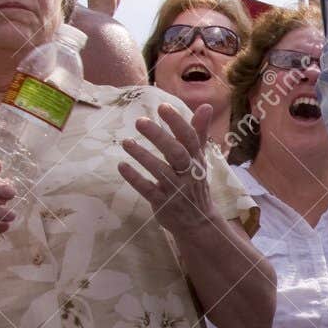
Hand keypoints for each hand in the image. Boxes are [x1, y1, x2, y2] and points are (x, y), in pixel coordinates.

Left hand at [119, 102, 217, 239]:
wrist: (198, 222)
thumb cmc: (195, 183)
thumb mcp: (199, 158)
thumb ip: (198, 132)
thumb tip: (206, 105)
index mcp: (197, 160)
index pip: (190, 138)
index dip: (177, 122)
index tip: (163, 106)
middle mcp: (189, 174)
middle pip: (176, 153)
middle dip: (159, 137)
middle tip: (140, 121)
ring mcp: (176, 190)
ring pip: (160, 171)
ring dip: (142, 156)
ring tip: (126, 142)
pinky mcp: (163, 203)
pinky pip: (148, 189)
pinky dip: (134, 178)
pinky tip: (122, 166)